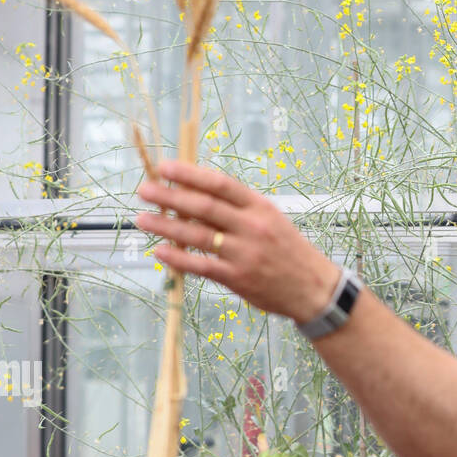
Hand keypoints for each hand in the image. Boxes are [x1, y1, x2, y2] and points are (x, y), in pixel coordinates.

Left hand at [135, 160, 340, 323]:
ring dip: (165, 226)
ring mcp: (244, 254)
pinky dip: (178, 258)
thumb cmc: (288, 251)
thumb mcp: (270, 219)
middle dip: (169, 197)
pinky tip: (160, 251)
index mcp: (260, 207)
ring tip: (142, 219)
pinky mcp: (238, 278)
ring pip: (197, 236)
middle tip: (144, 190)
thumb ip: (237, 209)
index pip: (220, 184)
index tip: (165, 167)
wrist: (313, 289)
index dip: (190, 174)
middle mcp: (252, 227)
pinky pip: (202, 266)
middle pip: (203, 207)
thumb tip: (194, 196)